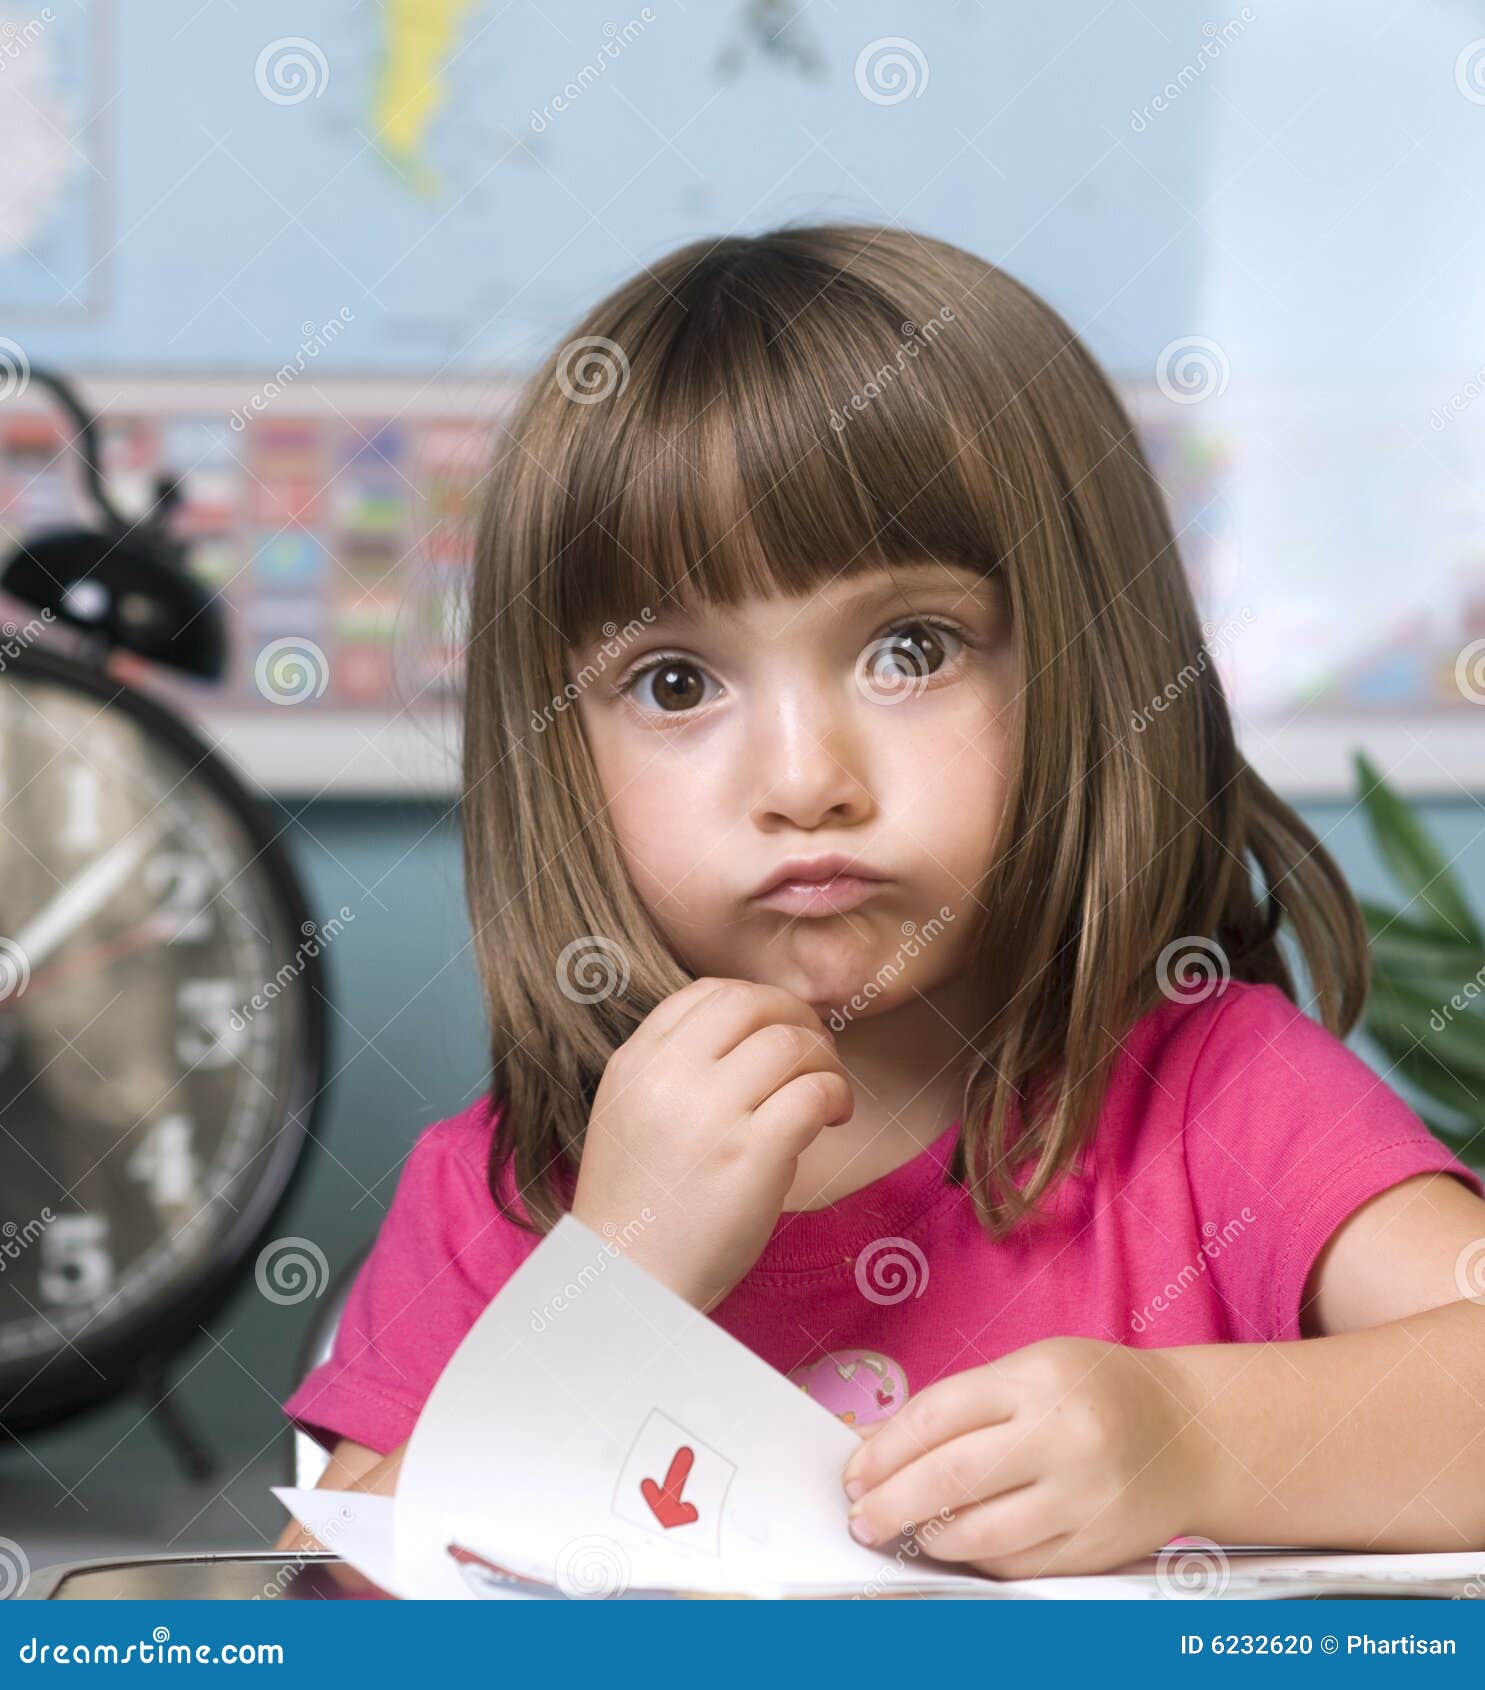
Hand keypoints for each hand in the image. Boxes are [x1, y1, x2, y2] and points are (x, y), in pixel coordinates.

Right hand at [571, 977, 853, 1309]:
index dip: (758, 1003)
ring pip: (791, 1043)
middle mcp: (668, 1076)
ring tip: (828, 1096)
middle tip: (816, 1056)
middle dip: (799, 1020)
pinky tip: (832, 1120)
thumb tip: (754, 1029)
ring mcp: (709, 1113)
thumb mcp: (631, 1111)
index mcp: (636, 1061)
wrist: (627, 1281)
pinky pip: (813, 1092)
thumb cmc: (641, 1204)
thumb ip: (675, 1066)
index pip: (709, 991)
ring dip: (825, 1062)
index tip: (778, 1033)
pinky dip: (836, 1096)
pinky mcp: (751, 1154)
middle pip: (755, 1003)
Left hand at [838, 1337, 1204, 1577]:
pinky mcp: (1097, 1547)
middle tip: (862, 1517)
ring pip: (980, 1534)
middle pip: (949, 1478)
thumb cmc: (1098, 1391)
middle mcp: (1061, 1436)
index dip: (883, 1450)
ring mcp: (1082, 1497)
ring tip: (906, 1532)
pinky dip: (978, 1560)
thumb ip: (964, 1403)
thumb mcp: (1033, 1368)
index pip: (936, 1417)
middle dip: (890, 1503)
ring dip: (929, 1539)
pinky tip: (960, 1546)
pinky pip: (1017, 1564)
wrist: (1192, 1432)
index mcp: (1036, 1380)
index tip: (855, 1472)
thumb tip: (884, 1444)